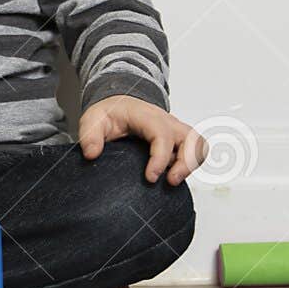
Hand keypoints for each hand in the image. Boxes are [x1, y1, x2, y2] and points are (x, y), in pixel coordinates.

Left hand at [77, 95, 206, 185]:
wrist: (119, 105)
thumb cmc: (110, 113)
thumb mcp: (92, 120)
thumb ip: (89, 135)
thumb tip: (91, 153)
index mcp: (146, 116)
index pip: (162, 134)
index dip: (160, 158)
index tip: (150, 177)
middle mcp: (166, 121)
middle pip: (190, 138)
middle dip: (185, 163)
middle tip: (169, 182)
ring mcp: (175, 130)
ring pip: (198, 144)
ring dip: (191, 164)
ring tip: (174, 181)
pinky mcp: (179, 140)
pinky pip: (196, 150)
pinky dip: (192, 163)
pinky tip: (174, 175)